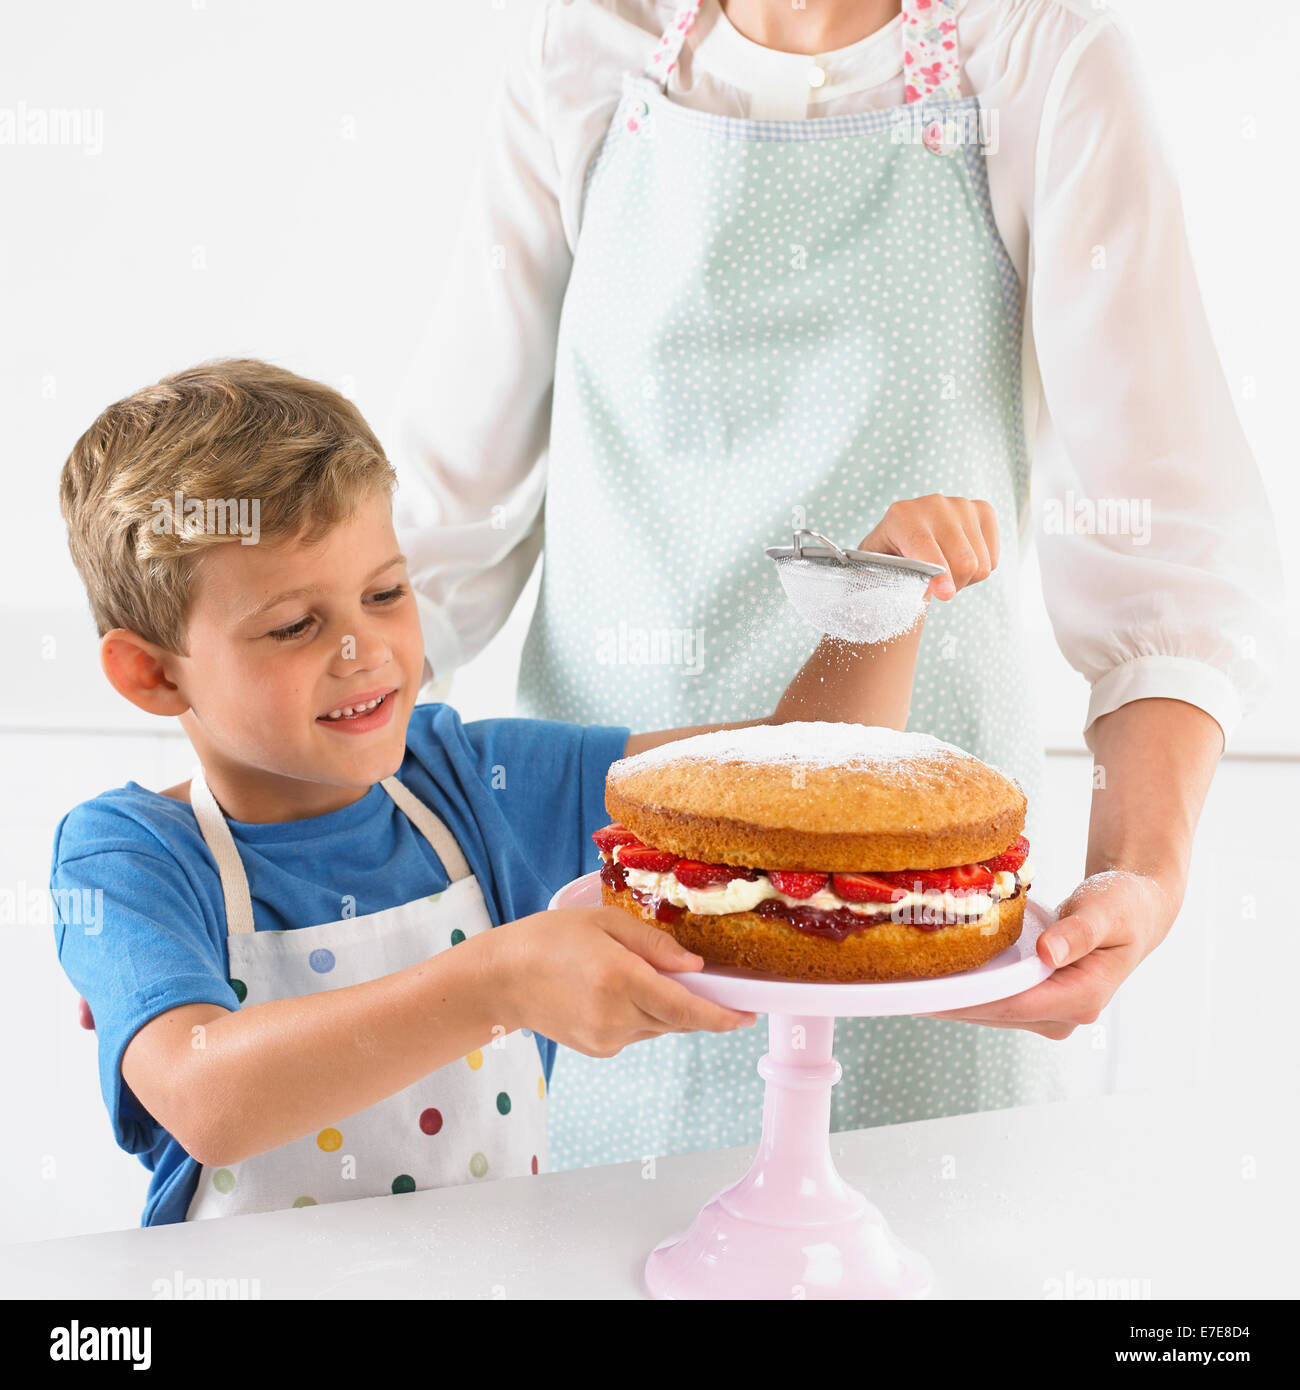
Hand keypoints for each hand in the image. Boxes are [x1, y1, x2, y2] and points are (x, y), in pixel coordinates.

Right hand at [495, 907, 756, 1057]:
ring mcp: (607, 1038)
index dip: (721, 1016)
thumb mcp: (604, 922)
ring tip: (638, 975)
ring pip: (660, 1026)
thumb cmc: (549, 939)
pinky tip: (617, 990)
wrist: (501, 978)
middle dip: (697, 1004)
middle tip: (704, 981)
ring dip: (666, 1006)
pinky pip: (639, 1031)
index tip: (746, 1016)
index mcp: (620, 979)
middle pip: (677, 1018)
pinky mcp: (599, 1049)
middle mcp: (616, 1016)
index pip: (685, 1007)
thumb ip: (654, 944)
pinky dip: (643, 1013)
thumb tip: (695, 965)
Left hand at [859, 494, 998, 600]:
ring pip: (981, 564)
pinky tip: (959, 559)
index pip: (925, 547)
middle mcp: (934, 504)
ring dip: (965, 579)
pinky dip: (979, 570)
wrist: (905, 534)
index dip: (939, 574)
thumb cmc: (889, 558)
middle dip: (952, 586)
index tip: (945, 594)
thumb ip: (895, 582)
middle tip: (937, 588)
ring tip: (946, 572)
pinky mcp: (983, 510)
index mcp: (902, 516)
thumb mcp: (878, 570)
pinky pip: (993, 558)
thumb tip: (926, 591)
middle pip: (963, 562)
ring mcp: (961, 505)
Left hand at [919, 870, 1180, 1037]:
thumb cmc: (1124, 906)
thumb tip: (1048, 955)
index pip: (1013, 1005)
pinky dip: (964, 988)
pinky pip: (992, 999)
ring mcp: (1048, 1012)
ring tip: (901, 980)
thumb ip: (1079, 933)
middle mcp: (1063, 1014)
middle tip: (896, 984)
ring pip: (988, 1010)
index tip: (926, 992)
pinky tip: (930, 972)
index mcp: (1083, 997)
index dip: (967, 1001)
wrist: (1134, 910)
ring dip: (950, 997)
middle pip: (993, 1012)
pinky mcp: (1035, 1002)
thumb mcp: (1107, 911)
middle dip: (948, 1000)